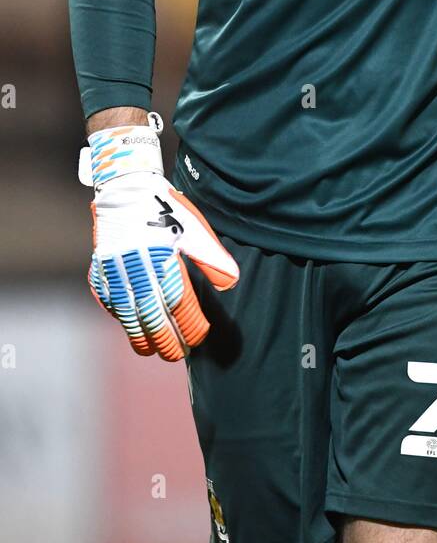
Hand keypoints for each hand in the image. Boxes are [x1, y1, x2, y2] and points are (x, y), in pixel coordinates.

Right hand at [80, 115, 238, 358]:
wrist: (125, 188)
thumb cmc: (166, 210)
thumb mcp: (194, 230)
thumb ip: (213, 259)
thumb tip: (231, 284)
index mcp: (163, 255)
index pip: (179, 301)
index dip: (190, 324)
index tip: (200, 337)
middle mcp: (137, 265)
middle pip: (151, 314)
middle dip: (166, 339)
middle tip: (178, 354)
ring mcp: (114, 269)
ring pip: (127, 313)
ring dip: (141, 336)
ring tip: (153, 351)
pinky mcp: (99, 269)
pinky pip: (109, 301)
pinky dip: (121, 318)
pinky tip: (133, 327)